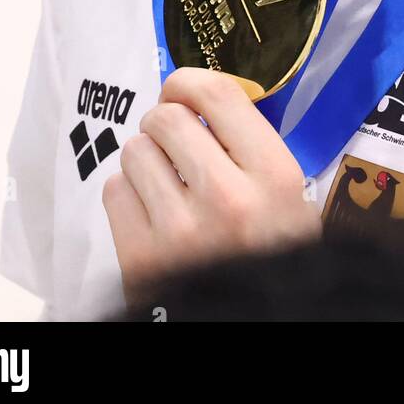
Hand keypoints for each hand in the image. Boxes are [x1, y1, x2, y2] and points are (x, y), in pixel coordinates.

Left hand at [102, 66, 321, 309]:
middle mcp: (228, 199)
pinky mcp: (141, 260)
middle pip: (166, 117)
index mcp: (273, 177)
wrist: (255, 320)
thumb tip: (200, 98)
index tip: (184, 94)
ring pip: (135, 150)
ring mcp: (180, 232)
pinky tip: (149, 210)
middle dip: (165, 124)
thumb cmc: (271, 252)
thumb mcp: (289, 198)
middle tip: (174, 144)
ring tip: (165, 182)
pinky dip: (127, 193)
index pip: (217, 94)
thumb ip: (253, 147)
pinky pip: (113, 190)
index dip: (189, 83)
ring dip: (146, 159)